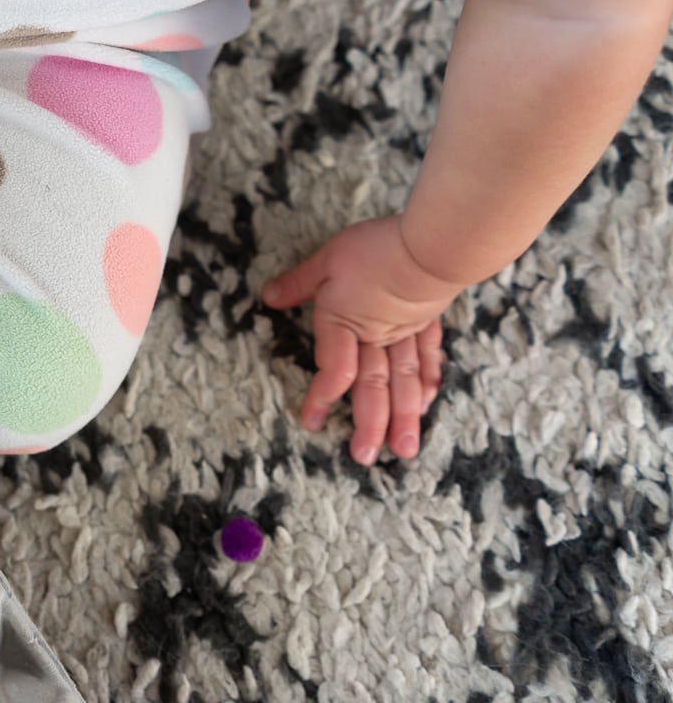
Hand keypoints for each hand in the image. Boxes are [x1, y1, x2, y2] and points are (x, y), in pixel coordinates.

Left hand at [260, 215, 464, 465]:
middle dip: (368, 424)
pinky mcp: (428, 322)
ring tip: (403, 449)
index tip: (312, 422)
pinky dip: (427, 382)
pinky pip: (427, 358)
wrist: (434, 244)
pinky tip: (425, 403)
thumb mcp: (327, 259)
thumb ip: (299, 282)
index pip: (334, 371)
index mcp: (345, 324)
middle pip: (372, 387)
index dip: (321, 398)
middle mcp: (376, 337)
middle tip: (364, 458)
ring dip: (402, 417)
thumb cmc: (377, 250)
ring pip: (403, 381)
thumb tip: (269, 297)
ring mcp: (406, 332)